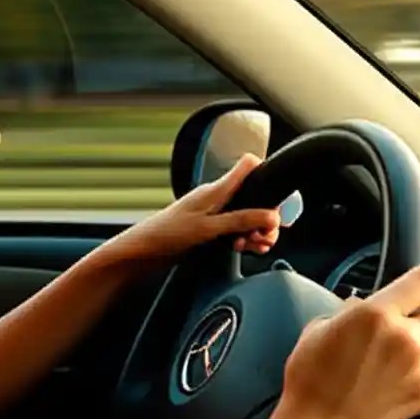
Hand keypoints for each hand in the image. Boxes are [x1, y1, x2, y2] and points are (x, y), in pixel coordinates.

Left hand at [104, 153, 280, 266]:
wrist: (143, 252)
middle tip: (263, 237)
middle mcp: (219, 197)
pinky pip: (238, 229)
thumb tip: (272, 216)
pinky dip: (245, 239)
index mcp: (217, 189)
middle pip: (256, 197)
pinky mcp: (212, 229)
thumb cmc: (168, 235)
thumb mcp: (210, 227)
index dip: (267, 175)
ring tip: (253, 246)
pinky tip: (243, 249)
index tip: (277, 200)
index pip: (249, 166)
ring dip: (257, 231)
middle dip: (266, 218)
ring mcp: (216, 213)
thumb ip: (242, 219)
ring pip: (249, 216)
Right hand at [271, 263, 419, 418]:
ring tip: (380, 364)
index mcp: (379, 315)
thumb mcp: (318, 329)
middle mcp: (406, 339)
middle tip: (408, 321)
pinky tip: (382, 386)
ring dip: (414, 349)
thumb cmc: (311, 382)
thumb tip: (363, 306)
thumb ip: (350, 311)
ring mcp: (419, 370)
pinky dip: (408, 377)